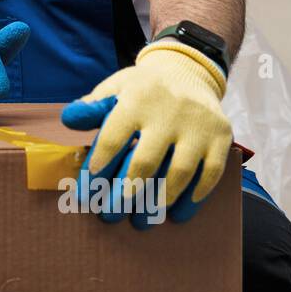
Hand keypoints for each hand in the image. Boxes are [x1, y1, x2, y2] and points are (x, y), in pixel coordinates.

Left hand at [60, 40, 230, 227]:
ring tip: (142, 222)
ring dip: (158, 202)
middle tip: (110, 215)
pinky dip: (194, 197)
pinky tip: (178, 213)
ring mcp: (198, 126)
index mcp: (137, 99)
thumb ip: (92, 106)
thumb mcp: (115, 87)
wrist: (188, 69)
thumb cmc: (143, 88)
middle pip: (145, 162)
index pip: (113, 138)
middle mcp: (169, 112)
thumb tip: (69, 120)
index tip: (87, 193)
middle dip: (125, 194)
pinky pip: (211, 173)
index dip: (99, 167)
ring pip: (179, 172)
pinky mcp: (221, 136)